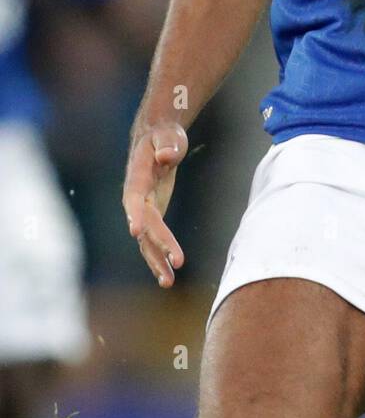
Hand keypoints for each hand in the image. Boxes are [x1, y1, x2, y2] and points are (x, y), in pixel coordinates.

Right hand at [123, 121, 187, 287]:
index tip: (136, 231)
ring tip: (168, 282)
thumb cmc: (163, 135)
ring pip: (146, 239)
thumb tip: (167, 156)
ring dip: (156, 260)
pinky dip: (159, 255)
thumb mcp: (168, 136)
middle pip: (146, 224)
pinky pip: (152, 239)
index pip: (134, 198)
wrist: (155, 138)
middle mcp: (135, 197)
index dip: (135, 213)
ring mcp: (142, 208)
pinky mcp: (151, 214)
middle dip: (160, 243)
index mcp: (137, 177)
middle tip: (177, 262)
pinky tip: (168, 274)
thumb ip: (167, 145)